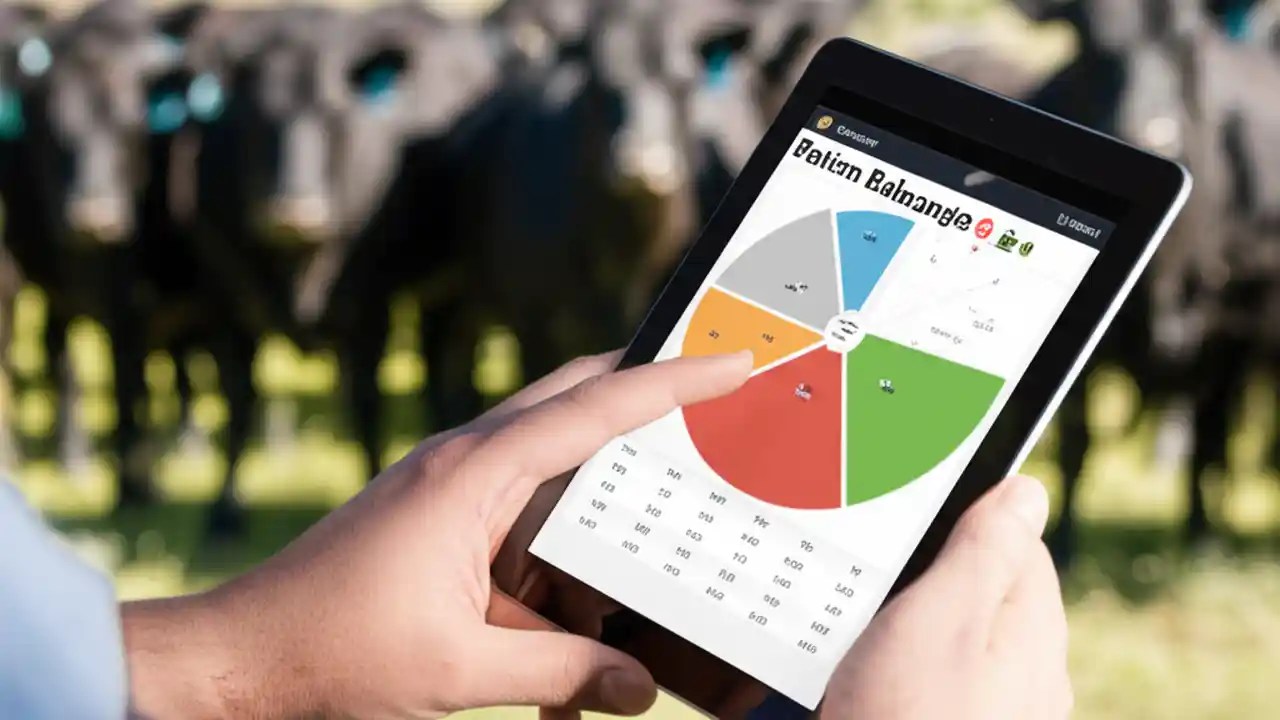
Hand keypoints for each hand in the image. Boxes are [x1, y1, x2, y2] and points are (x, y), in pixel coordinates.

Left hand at [122, 349, 752, 718]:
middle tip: (712, 396)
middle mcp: (464, 462)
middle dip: (645, 396)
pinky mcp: (439, 519)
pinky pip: (519, 511)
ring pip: (550, 460)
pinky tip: (575, 609)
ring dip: (599, 487)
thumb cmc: (329, 653)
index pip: (594, 409)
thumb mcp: (459, 670)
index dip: (672, 382)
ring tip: (651, 522)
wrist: (237, 659)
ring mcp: (449, 487)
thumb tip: (638, 687)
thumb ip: (562, 672)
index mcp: (474, 474)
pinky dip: (558, 545)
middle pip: (574, 402)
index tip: (732, 359)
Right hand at [821, 476, 1069, 719]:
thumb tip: (1026, 490)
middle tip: (870, 583)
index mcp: (1033, 629)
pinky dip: (900, 664)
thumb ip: (985, 551)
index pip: (1015, 536)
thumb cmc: (907, 719)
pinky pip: (935, 675)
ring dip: (907, 622)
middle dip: (926, 574)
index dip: (958, 517)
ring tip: (856, 632)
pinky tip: (863, 674)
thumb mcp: (940, 619)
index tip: (905, 523)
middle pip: (981, 586)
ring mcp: (996, 704)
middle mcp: (1029, 671)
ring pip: (953, 632)